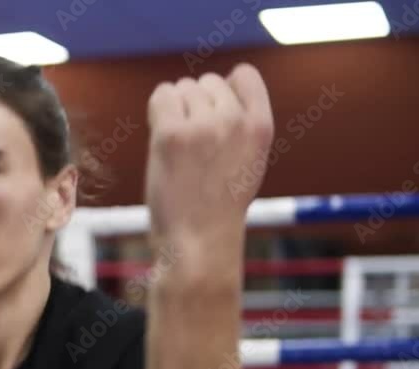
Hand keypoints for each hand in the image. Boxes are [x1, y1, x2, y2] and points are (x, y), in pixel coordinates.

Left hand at [144, 64, 273, 244]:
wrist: (198, 243)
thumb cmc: (218, 208)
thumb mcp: (248, 162)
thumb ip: (240, 124)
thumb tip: (223, 80)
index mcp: (261, 128)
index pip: (245, 75)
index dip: (226, 88)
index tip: (215, 115)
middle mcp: (235, 121)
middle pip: (208, 82)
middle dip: (196, 105)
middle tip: (193, 146)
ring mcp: (202, 126)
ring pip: (182, 89)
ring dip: (175, 112)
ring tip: (179, 149)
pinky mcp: (171, 134)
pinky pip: (161, 96)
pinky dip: (157, 111)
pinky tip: (162, 138)